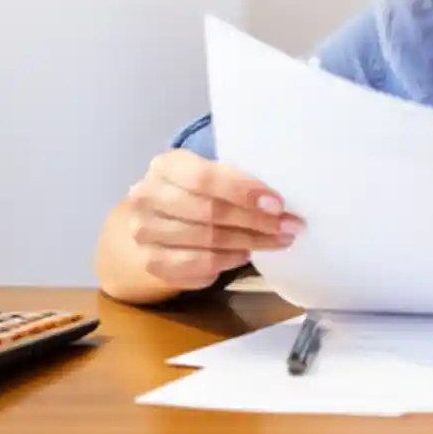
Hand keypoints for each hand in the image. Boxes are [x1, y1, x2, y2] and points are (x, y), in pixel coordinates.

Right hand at [125, 149, 302, 290]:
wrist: (156, 220)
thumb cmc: (196, 193)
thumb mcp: (212, 176)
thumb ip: (237, 183)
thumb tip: (280, 204)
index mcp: (166, 166)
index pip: (205, 178)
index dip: (243, 191)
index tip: (277, 204)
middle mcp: (147, 197)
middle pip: (209, 212)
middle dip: (255, 221)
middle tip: (289, 227)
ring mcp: (143, 231)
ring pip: (205, 242)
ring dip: (247, 243)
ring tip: (275, 241)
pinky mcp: (149, 261)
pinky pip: (194, 267)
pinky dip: (224, 263)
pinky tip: (242, 256)